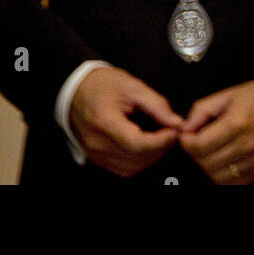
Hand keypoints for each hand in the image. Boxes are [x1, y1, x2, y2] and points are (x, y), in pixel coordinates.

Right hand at [69, 66, 183, 177]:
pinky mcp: (97, 159)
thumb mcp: (133, 87)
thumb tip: (176, 122)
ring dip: (151, 156)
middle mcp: (97, 144)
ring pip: (132, 168)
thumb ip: (157, 105)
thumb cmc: (102, 85)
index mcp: (105, 122)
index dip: (161, 141)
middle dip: (160, 148)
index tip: (175, 130)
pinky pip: (123, 169)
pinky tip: (146, 145)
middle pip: (136, 159)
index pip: (137, 144)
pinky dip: (139, 160)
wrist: (77, 91)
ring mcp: (96, 154)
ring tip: (160, 137)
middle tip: (171, 130)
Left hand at [179, 79, 253, 184]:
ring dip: (208, 165)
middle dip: (195, 153)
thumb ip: (202, 110)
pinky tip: (224, 160)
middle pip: (205, 162)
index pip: (199, 145)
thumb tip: (185, 128)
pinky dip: (222, 175)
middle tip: (199, 141)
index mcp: (237, 122)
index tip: (187, 135)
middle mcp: (246, 144)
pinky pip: (232, 183)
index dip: (186, 142)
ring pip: (216, 176)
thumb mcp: (228, 95)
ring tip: (212, 150)